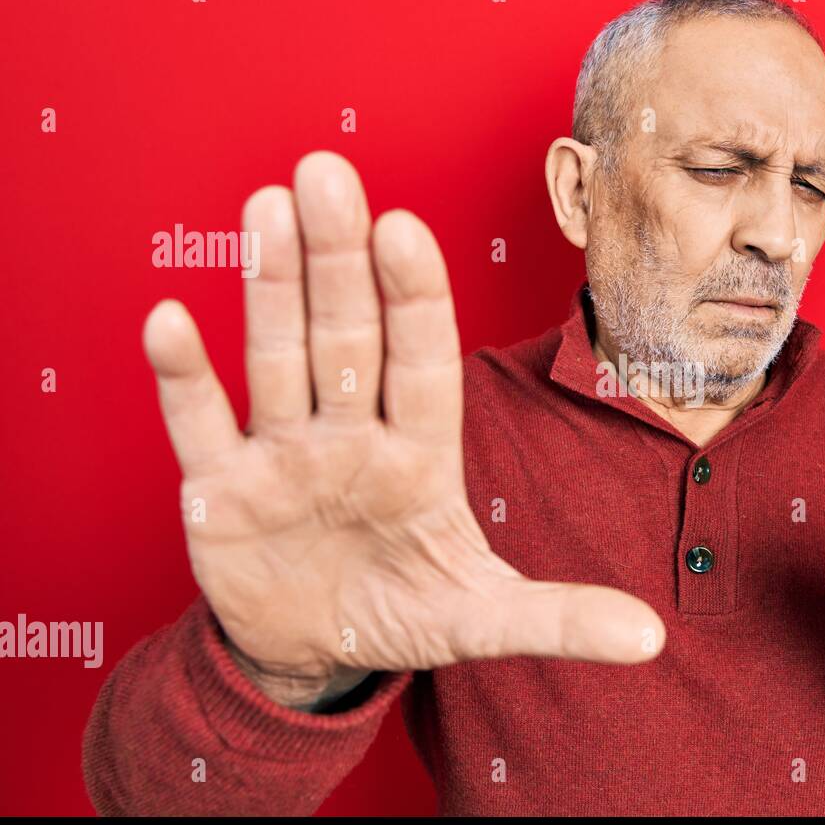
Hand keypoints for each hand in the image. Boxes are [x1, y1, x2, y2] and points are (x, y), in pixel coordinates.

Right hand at [143, 151, 664, 703]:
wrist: (316, 650)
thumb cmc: (404, 610)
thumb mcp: (482, 617)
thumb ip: (559, 617)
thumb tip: (651, 640)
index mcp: (420, 452)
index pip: (422, 361)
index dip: (414, 299)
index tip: (405, 228)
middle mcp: (351, 436)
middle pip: (348, 336)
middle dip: (340, 260)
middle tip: (328, 174)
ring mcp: (283, 455)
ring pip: (277, 357)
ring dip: (271, 285)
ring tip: (267, 208)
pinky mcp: (220, 488)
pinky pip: (200, 423)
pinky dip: (184, 377)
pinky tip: (172, 319)